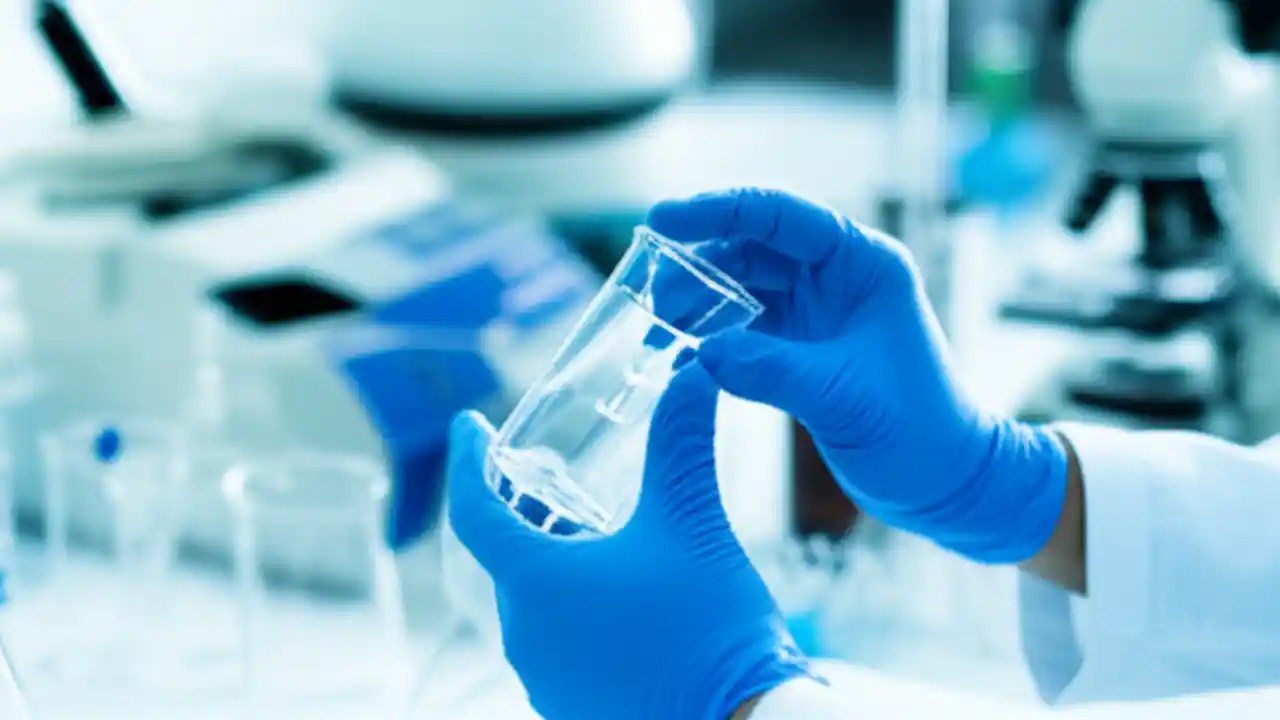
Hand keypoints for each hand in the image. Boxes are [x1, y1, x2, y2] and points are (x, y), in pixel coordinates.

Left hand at [447, 365, 812, 719]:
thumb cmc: (708, 629)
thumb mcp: (693, 522)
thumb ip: (683, 441)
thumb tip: (697, 372)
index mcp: (534, 583)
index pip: (472, 510)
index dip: (467, 459)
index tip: (467, 424)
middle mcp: (524, 635)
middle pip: (504, 556)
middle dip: (520, 509)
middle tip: (547, 473)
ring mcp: (545, 681)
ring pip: (531, 603)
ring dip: (551, 562)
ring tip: (592, 531)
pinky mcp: (574, 710)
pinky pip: (556, 644)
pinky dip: (571, 608)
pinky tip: (619, 598)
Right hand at [648, 188, 1067, 562]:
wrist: (944, 484)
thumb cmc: (919, 433)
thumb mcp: (843, 398)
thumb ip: (772, 370)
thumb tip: (701, 350)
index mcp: (862, 262)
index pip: (778, 216)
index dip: (716, 212)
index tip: (660, 221)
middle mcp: (837, 276)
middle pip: (749, 248)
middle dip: (695, 267)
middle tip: (648, 298)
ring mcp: (816, 312)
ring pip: (739, 287)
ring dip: (696, 304)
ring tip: (653, 332)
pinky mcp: (800, 348)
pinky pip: (741, 328)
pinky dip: (708, 338)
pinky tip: (675, 357)